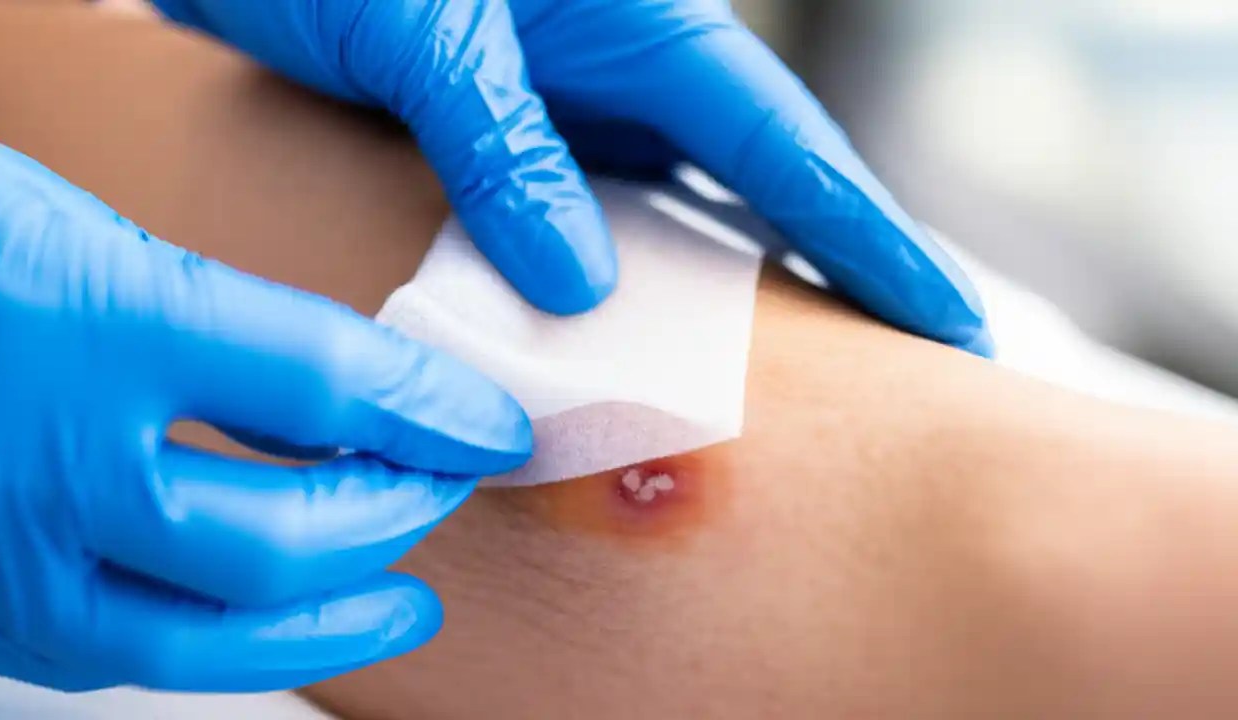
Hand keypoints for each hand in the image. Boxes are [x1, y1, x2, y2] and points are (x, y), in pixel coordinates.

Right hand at [0, 127, 530, 691]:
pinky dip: (219, 646)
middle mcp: (43, 460)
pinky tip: (265, 624)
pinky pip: (119, 656)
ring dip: (329, 621)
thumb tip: (351, 384)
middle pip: (280, 534)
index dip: (430, 404)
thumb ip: (215, 315)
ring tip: (404, 603)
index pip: (321, 379)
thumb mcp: (80, 232)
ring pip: (205, 636)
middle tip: (446, 487)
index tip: (492, 421)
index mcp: (88, 322)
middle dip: (393, 516)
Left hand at [152, 0, 991, 353]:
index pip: (789, 153)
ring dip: (727, 305)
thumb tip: (579, 286)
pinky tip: (632, 357)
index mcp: (645, 29)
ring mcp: (585, 114)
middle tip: (912, 375)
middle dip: (837, 280)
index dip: (874, 242)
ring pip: (683, 228)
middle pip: (761, 197)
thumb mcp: (424, 34)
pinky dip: (624, 301)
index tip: (950, 322)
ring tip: (788, 392)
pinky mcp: (528, 147)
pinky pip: (599, 236)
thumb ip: (505, 152)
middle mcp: (632, 76)